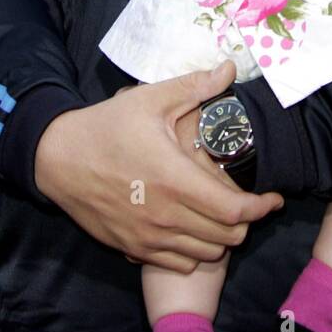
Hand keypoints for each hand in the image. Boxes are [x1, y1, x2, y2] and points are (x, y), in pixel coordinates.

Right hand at [34, 59, 282, 272]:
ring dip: (222, 237)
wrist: (57, 159)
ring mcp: (148, 237)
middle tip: (246, 201)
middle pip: (228, 237)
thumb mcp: (149, 100)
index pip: (235, 210)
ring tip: (220, 214)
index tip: (273, 197)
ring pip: (207, 253)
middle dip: (245, 221)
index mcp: (175, 179)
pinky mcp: (132, 248)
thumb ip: (194, 87)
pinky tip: (191, 228)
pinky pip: (179, 264)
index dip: (262, 207)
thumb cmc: (106, 127)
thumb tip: (230, 68)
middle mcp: (165, 216)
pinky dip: (195, 251)